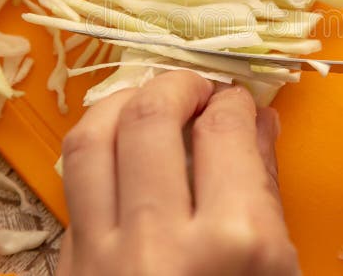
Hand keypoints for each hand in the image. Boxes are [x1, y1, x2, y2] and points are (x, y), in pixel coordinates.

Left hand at [57, 71, 298, 275]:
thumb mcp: (275, 270)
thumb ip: (266, 192)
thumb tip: (259, 124)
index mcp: (234, 240)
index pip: (224, 130)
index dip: (232, 100)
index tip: (234, 100)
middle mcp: (160, 241)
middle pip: (150, 117)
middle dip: (176, 84)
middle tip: (194, 89)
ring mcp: (102, 257)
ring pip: (90, 141)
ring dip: (121, 105)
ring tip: (148, 103)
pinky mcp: (67, 270)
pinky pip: (72, 188)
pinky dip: (99, 155)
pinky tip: (121, 153)